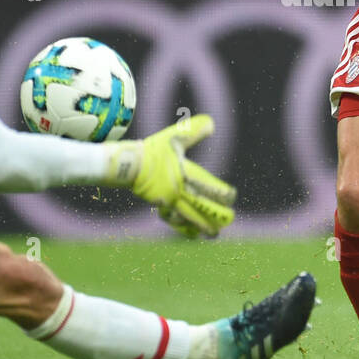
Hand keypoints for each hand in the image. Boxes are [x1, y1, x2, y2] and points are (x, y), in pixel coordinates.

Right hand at [106, 114, 236, 236]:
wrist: (126, 165)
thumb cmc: (151, 150)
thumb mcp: (173, 137)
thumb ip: (193, 130)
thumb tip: (212, 123)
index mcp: (186, 175)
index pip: (209, 187)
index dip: (222, 193)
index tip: (231, 196)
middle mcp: (180, 191)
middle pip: (203, 207)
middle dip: (217, 214)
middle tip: (230, 219)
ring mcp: (169, 202)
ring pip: (190, 218)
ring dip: (204, 225)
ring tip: (215, 233)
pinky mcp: (160, 207)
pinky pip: (175, 221)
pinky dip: (186, 228)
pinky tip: (193, 234)